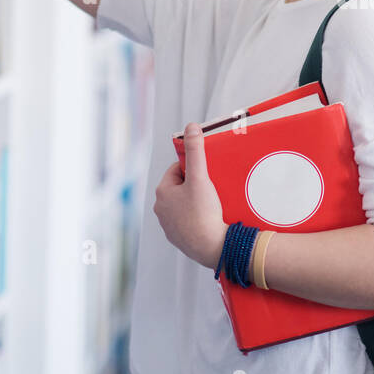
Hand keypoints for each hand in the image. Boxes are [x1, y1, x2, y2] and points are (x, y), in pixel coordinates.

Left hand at [153, 123, 228, 269]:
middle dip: (195, 186)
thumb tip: (191, 126)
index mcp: (162, 193)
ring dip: (196, 202)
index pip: (177, 170)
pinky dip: (198, 218)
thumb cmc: (203, 212)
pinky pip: (189, 222)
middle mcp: (161, 210)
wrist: (212, 247)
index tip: (206, 175)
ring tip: (213, 205)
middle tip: (212, 189)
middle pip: (181, 188)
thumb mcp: (200, 177)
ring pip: (184, 205)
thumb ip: (196, 151)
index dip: (193, 169)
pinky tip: (210, 220)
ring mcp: (169, 226)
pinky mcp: (180, 239)